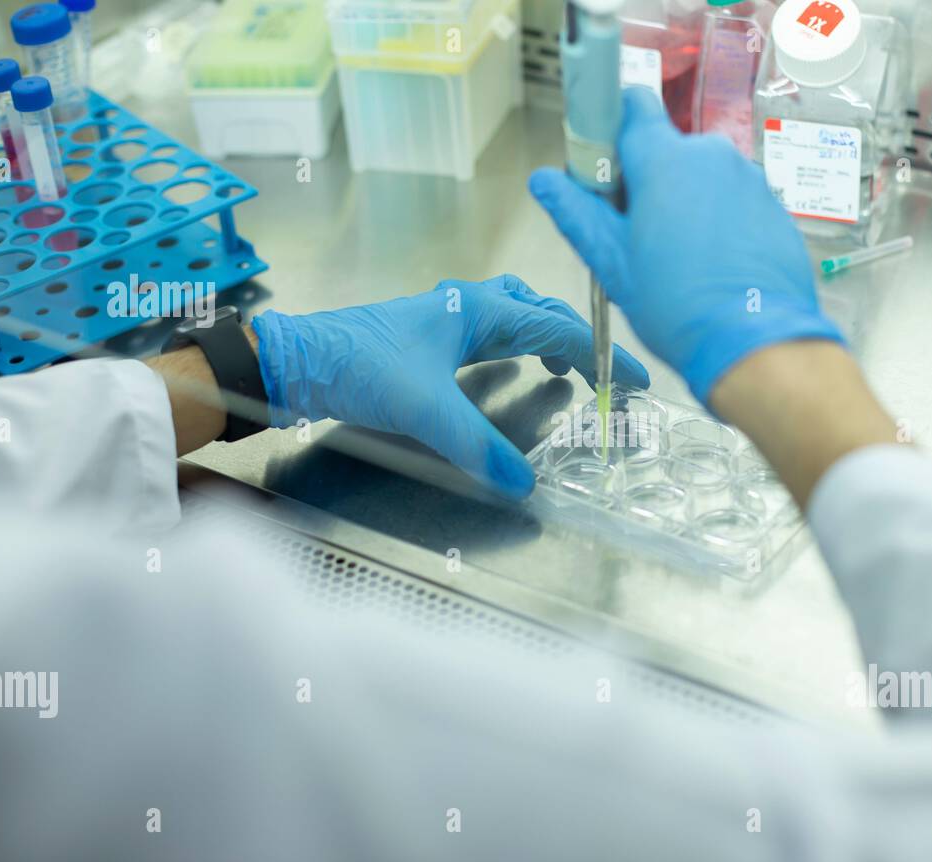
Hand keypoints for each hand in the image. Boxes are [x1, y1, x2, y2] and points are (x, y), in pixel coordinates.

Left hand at [250, 275, 648, 498]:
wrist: (297, 360)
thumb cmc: (359, 368)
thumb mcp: (426, 412)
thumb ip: (479, 448)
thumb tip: (526, 485)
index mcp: (480, 311)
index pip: (560, 330)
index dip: (603, 357)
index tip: (634, 381)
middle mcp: (469, 306)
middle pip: (542, 312)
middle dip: (580, 342)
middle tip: (607, 376)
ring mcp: (447, 318)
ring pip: (515, 316)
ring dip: (546, 337)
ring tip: (563, 368)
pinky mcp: (428, 336)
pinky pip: (489, 332)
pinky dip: (513, 346)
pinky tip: (508, 369)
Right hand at [529, 88, 842, 404]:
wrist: (756, 342)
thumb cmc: (680, 307)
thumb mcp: (613, 262)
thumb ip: (577, 213)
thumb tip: (545, 181)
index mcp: (666, 160)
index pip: (630, 106)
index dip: (610, 134)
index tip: (602, 173)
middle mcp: (712, 156)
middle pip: (666, 149)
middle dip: (647, 182)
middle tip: (636, 237)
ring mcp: (749, 179)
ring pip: (701, 177)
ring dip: (684, 204)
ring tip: (677, 260)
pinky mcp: (773, 207)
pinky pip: (733, 201)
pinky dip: (718, 223)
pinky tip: (710, 266)